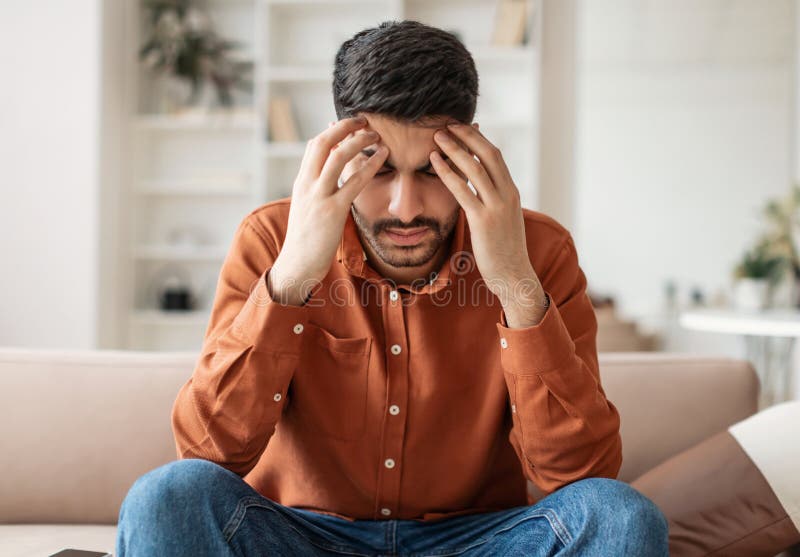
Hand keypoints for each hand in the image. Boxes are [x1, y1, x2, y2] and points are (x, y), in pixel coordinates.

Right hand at [268, 117, 387, 304]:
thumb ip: (316, 190)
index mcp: (301, 183)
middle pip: (322, 143)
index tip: (351, 125)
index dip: (333, 130)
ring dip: (358, 140)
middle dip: (344, 126)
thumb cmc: (306, 240)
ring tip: (376, 134)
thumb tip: (329, 177)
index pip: (313, 146)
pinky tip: (383, 156)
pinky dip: (370, 165)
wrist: (297, 265)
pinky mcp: (332, 211)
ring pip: (337, 156)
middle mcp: (307, 185)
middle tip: (365, 120)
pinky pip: (354, 181)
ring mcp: (318, 197)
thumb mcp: (306, 208)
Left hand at [430, 123, 547, 326]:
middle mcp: (507, 194)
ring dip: (454, 148)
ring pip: (475, 167)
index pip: (496, 156)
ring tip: (437, 137)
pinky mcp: (483, 220)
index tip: (461, 128)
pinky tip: (434, 162)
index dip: (478, 139)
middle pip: (488, 154)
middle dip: (467, 135)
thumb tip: (478, 190)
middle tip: (447, 124)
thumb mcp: (503, 220)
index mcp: (512, 192)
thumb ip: (492, 202)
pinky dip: (447, 172)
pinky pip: (463, 190)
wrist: (514, 276)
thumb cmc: (504, 251)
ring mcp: (497, 207)